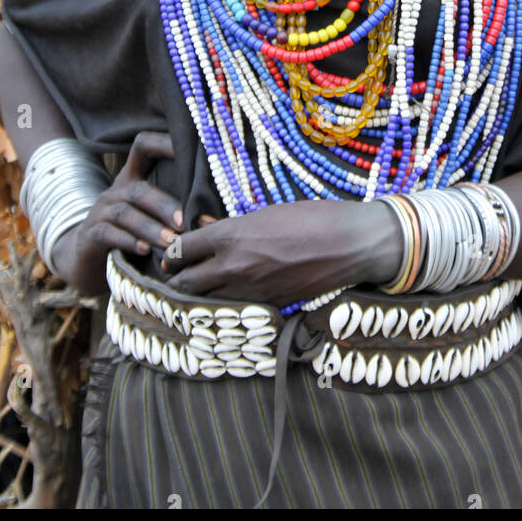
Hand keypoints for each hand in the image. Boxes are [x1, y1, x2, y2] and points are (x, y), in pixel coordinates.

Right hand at [52, 130, 182, 294]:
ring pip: (126, 213)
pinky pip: (108, 234)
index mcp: (133, 177)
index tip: (191, 150)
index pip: (144, 146)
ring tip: (172, 242)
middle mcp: (116, 190)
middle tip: (186, 222)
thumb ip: (173, 206)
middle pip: (140, 190)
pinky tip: (145, 250)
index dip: (164, 143)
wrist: (86, 257)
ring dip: (151, 227)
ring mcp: (101, 212)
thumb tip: (214, 212)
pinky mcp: (91, 235)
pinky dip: (128, 241)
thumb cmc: (131, 233)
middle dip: (165, 206)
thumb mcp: (150, 214)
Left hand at [162, 198, 403, 307]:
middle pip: (185, 284)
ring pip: (207, 302)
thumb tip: (205, 228)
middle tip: (177, 276)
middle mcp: (234, 266)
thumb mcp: (266, 212)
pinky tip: (232, 296)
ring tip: (200, 288)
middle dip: (177, 281)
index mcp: (231, 235)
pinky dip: (228, 304)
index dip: (170, 254)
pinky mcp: (269, 306)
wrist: (351, 243)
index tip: (170, 255)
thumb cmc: (311, 217)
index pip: (181, 250)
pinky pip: (236, 308)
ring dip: (200, 296)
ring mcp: (251, 291)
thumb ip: (233, 226)